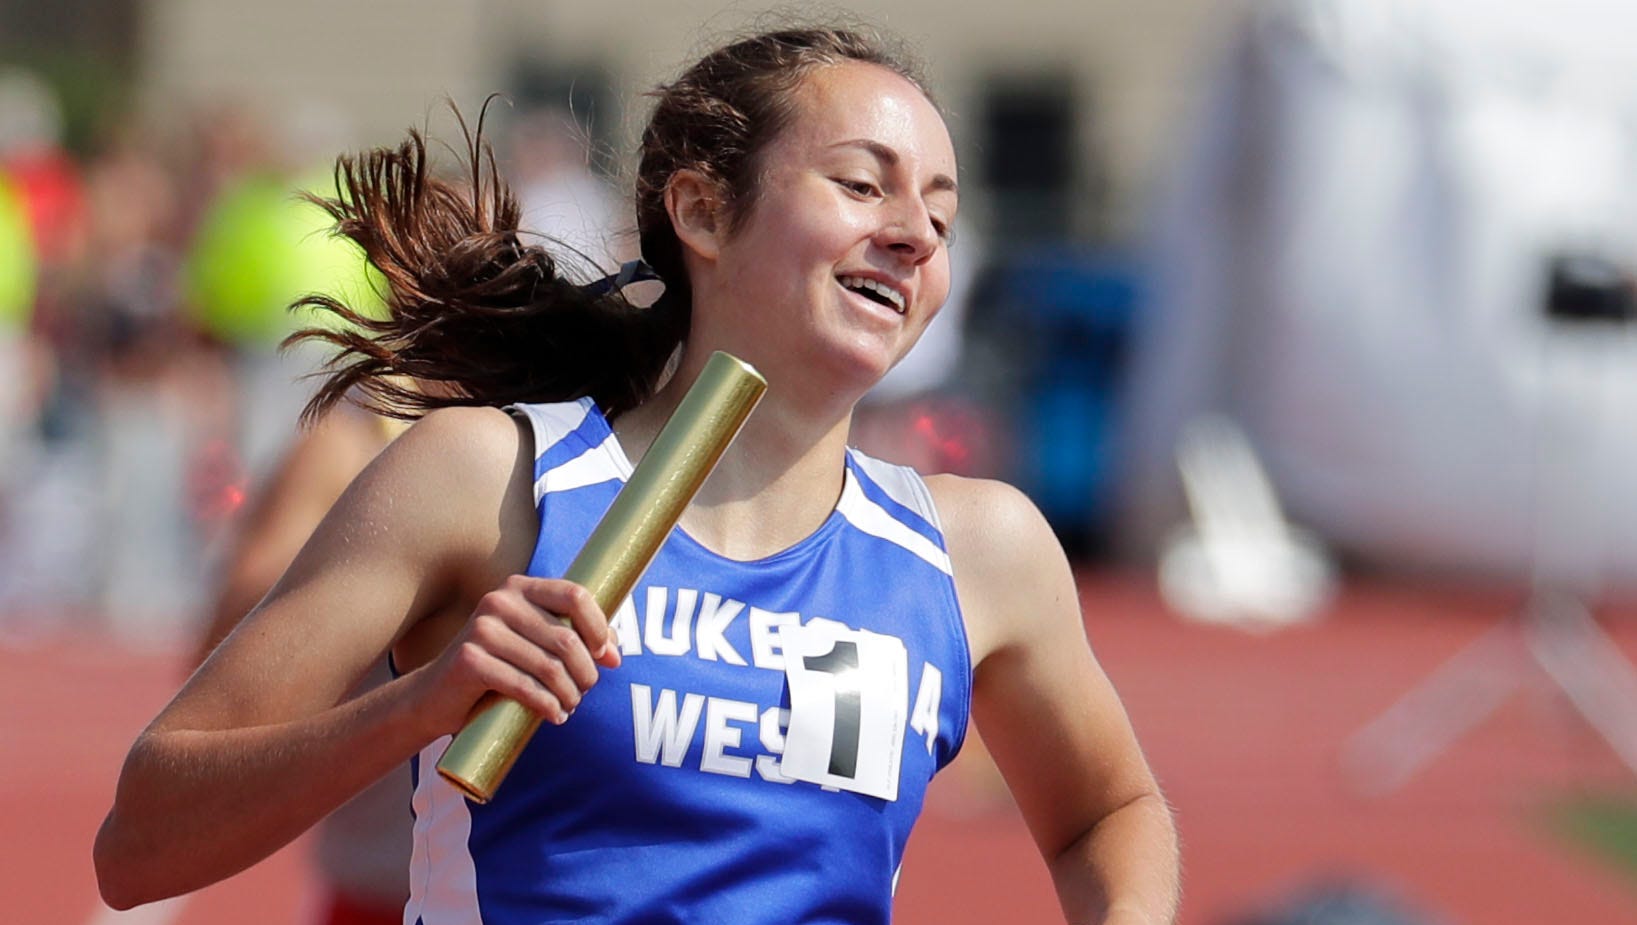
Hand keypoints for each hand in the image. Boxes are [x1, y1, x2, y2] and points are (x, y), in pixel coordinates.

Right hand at [411, 575, 621, 735]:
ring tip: (570, 706)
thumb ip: (571, 637)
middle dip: (585, 672)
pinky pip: (524, 687)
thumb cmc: (496, 667)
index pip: (575, 595)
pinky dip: (547, 706)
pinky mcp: (470, 660)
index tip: (605, 657)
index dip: (599, 627)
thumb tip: (614, 654)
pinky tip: (555, 716)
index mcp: (520, 587)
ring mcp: (482, 629)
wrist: (436, 695)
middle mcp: (499, 601)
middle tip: (584, 691)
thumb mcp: (533, 644)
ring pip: (549, 666)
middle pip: (566, 638)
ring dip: (569, 694)